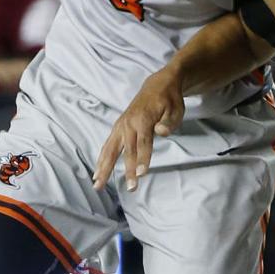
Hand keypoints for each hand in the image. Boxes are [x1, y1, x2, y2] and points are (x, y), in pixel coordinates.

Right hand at [93, 67, 183, 190]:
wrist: (157, 85)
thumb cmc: (169, 100)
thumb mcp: (176, 109)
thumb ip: (169, 122)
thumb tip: (161, 131)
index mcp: (144, 119)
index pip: (143, 142)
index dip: (143, 158)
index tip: (141, 174)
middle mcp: (128, 123)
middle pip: (127, 150)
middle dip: (128, 170)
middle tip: (130, 188)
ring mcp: (120, 126)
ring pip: (110, 150)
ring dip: (104, 168)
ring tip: (98, 185)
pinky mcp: (117, 128)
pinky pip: (107, 146)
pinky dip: (101, 160)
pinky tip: (98, 173)